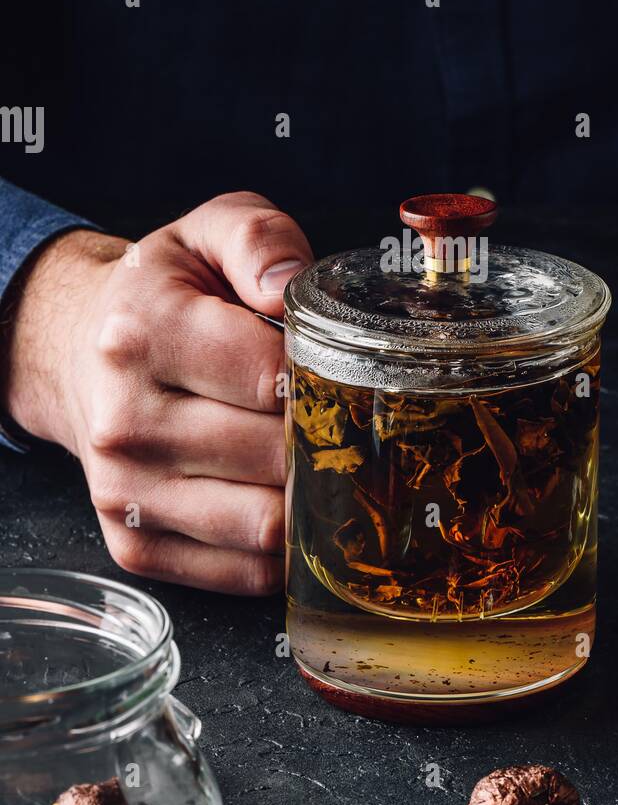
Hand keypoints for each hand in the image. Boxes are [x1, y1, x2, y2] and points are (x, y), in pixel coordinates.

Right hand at [0, 192, 312, 593]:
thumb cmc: (162, 294)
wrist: (77, 350)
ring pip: (266, 525)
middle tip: (351, 421)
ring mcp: (125, 493)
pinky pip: (244, 571)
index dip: (328, 376)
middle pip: (275, 456)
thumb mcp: (207, 233)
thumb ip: (260, 240)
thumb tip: (290, 288)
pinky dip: (284, 548)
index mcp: (144, 333)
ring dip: (313, 502)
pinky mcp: (134, 548)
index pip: (274, 378)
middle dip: (329, 441)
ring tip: (326, 463)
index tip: (344, 369)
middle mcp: (125, 421)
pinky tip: (290, 503)